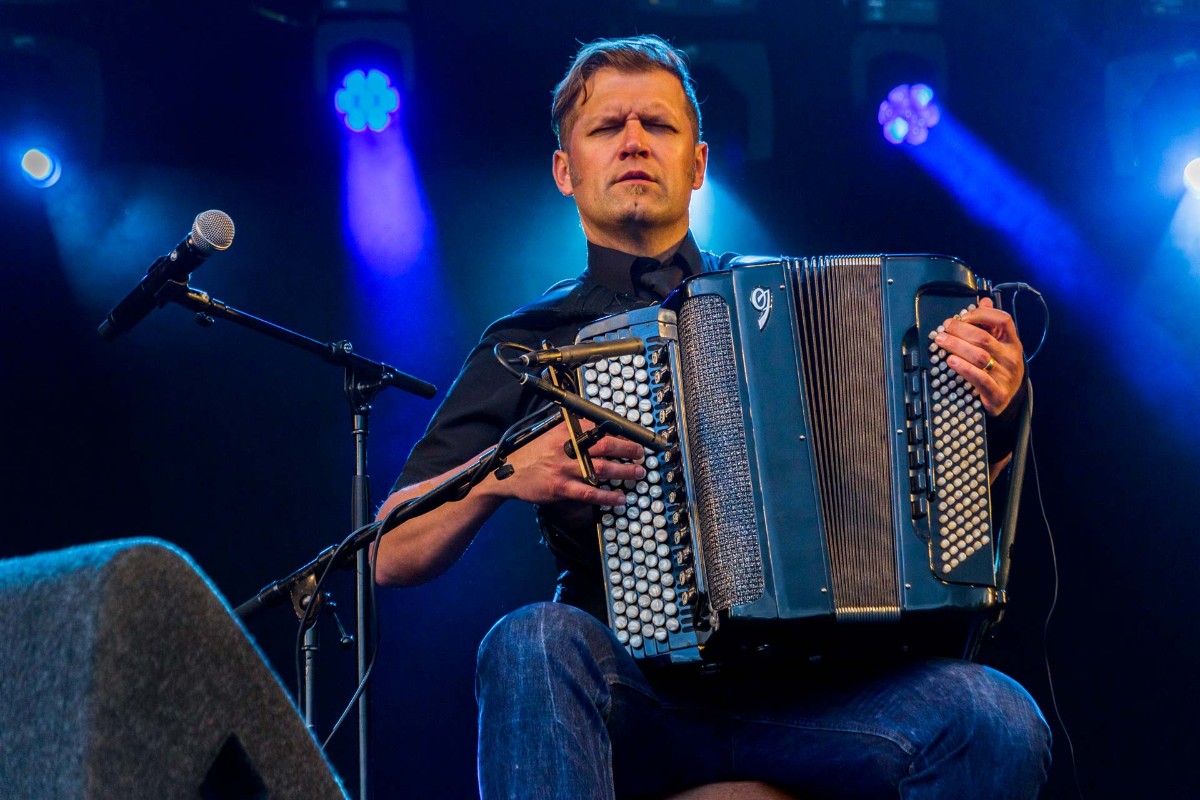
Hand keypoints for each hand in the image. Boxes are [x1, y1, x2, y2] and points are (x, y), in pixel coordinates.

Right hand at [497, 420, 645, 505]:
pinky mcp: (560, 488)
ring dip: (624, 471)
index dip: (621, 432)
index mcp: (565, 430)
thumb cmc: (533, 453)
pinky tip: (619, 498)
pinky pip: (589, 492)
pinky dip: (607, 496)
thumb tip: (598, 427)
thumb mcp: (551, 433)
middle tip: (640, 454)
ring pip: (601, 469)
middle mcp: (566, 446)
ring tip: (637, 473)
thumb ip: (572, 429)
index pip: (599, 427)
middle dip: (628, 449)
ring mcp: (564, 468)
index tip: (634, 437)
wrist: (508, 473)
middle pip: (605, 445)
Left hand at [935, 297, 1025, 415]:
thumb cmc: (999, 368)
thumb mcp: (1000, 346)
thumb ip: (990, 325)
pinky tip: (951, 361)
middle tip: (943, 328)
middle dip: (960, 330)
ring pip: (979, 356)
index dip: (981, 314)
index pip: (1003, 320)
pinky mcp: (997, 394)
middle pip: (984, 338)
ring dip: (957, 346)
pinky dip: (964, 368)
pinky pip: (980, 379)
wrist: (1007, 399)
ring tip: (941, 341)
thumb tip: (984, 301)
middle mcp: (1011, 357)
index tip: (963, 315)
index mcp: (1012, 342)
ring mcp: (1005, 376)